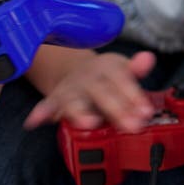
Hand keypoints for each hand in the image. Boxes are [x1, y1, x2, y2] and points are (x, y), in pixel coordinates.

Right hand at [24, 51, 155, 130]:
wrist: (78, 70)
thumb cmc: (107, 75)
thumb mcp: (123, 69)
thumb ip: (136, 69)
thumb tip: (148, 58)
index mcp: (109, 68)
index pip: (123, 80)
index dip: (134, 96)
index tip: (145, 112)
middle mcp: (89, 77)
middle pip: (102, 93)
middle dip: (117, 110)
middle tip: (131, 126)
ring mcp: (71, 88)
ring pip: (75, 101)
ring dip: (80, 112)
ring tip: (89, 123)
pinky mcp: (56, 99)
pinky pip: (46, 105)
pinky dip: (41, 112)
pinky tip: (35, 121)